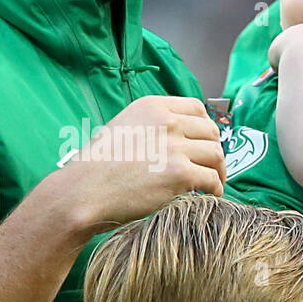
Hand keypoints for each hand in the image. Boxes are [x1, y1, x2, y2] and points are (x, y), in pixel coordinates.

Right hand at [59, 95, 225, 235]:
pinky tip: (210, 195)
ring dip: (218, 170)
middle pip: (210, 131)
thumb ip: (150, 126)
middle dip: (214, 149)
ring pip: (216, 155)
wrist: (84, 191)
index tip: (205, 141)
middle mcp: (167, 122)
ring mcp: (175, 147)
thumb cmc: (96, 166)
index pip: (196, 107)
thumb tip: (176, 137)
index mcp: (152, 106)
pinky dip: (216, 188)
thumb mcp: (123, 127)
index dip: (205, 126)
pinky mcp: (180, 174)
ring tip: (214, 182)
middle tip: (212, 165)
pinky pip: (212, 179)